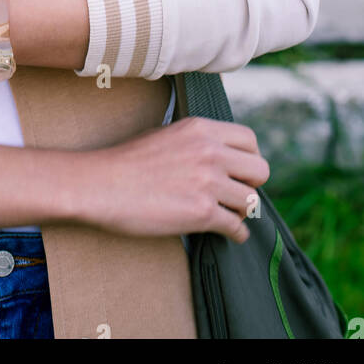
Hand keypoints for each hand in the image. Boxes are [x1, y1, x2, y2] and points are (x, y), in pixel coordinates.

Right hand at [72, 117, 270, 241]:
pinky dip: (235, 234)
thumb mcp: (167, 134)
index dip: (248, 157)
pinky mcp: (202, 212)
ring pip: (251, 202)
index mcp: (201, 129)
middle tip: (235, 193)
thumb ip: (196, 141)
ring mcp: (208, 182)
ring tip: (227, 214)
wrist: (102, 184)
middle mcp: (210, 152)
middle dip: (251, 184)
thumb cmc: (127, 161)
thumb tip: (217, 154)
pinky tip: (225, 234)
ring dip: (241, 212)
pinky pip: (237, 228)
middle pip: (260, 170)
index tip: (239, 170)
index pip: (250, 140)